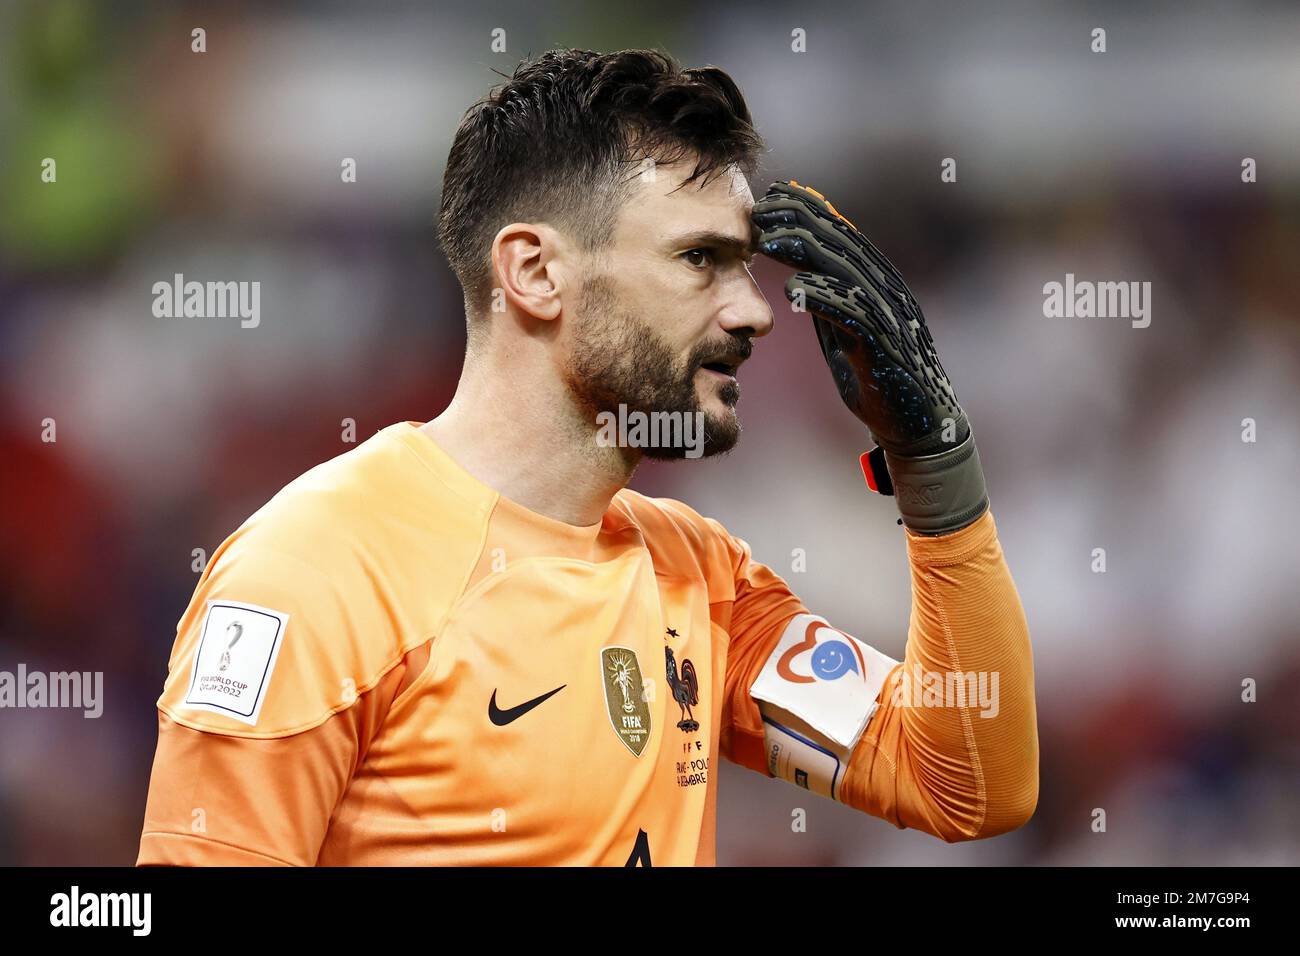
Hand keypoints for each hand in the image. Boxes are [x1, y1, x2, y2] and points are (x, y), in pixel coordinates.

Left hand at [752, 180, 987, 532]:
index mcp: (877, 284)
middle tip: (761, 208)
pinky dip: (825, 298)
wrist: (918, 425)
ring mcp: (889, 316)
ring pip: (846, 271)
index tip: (771, 197)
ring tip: (767, 240)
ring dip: (805, 251)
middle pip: (841, 243)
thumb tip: (802, 277)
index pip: (841, 236)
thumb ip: (831, 303)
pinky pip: (855, 315)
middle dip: (800, 220)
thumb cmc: (880, 378)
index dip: (807, 212)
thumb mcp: (846, 333)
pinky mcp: (886, 346)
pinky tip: (795, 289)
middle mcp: (887, 290)